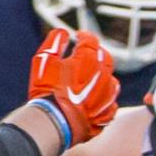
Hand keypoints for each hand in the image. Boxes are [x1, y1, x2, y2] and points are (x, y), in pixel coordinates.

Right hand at [29, 28, 119, 145]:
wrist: (54, 122)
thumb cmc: (47, 91)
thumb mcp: (44, 61)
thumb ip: (54, 43)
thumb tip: (62, 32)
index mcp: (88, 60)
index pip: (91, 41)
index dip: (85, 36)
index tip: (80, 36)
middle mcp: (102, 76)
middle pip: (105, 58)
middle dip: (97, 53)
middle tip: (87, 54)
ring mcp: (107, 96)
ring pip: (111, 80)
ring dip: (103, 76)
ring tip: (90, 77)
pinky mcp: (107, 114)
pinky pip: (111, 102)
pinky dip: (103, 98)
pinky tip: (93, 98)